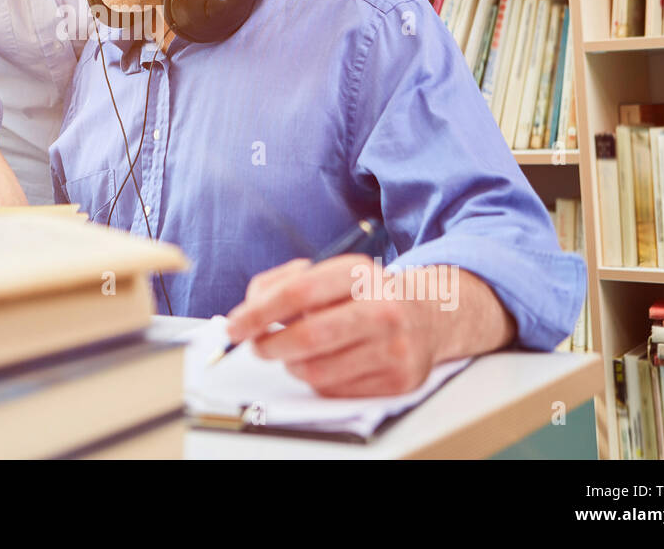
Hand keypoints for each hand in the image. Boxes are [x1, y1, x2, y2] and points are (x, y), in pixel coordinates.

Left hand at [225, 255, 441, 397]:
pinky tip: (326, 363)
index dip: (259, 312)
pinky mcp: (398, 380)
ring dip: (293, 365)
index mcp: (360, 273)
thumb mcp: (329, 273)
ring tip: (295, 352)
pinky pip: (336, 390)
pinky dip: (318, 381)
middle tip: (256, 346)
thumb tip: (247, 313)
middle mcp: (382, 308)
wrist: (429, 316)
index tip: (234, 326)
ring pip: (318, 370)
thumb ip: (282, 283)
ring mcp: (394, 347)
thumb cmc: (365, 295)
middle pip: (308, 337)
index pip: (299, 291)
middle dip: (269, 345)